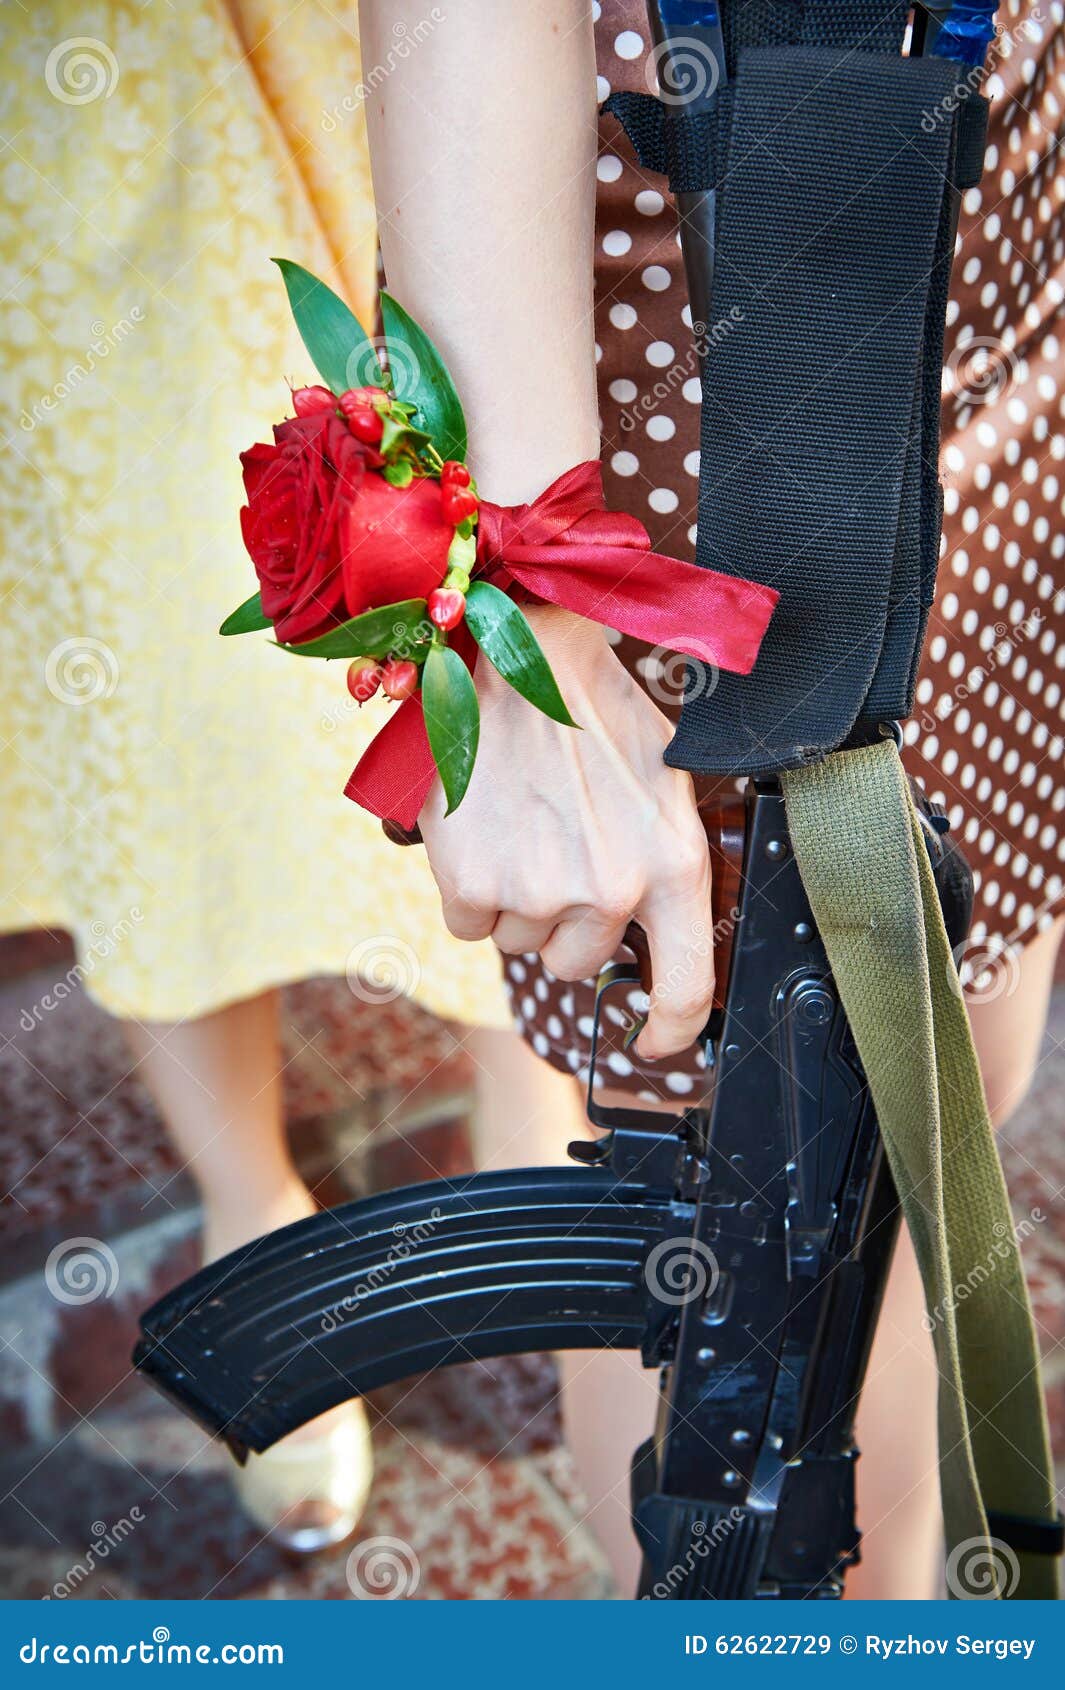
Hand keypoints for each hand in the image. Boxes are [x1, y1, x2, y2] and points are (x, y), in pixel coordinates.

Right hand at [419, 608, 714, 1058]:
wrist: (515, 654)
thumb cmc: (592, 710)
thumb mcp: (664, 784)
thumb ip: (664, 861)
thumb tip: (660, 927)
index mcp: (672, 867)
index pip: (686, 990)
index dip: (670, 1033)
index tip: (651, 1042)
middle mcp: (611, 892)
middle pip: (577, 960)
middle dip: (562, 916)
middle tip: (555, 842)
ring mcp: (539, 892)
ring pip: (519, 939)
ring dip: (514, 896)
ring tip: (519, 819)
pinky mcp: (474, 883)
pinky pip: (469, 921)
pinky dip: (467, 885)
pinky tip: (482, 825)